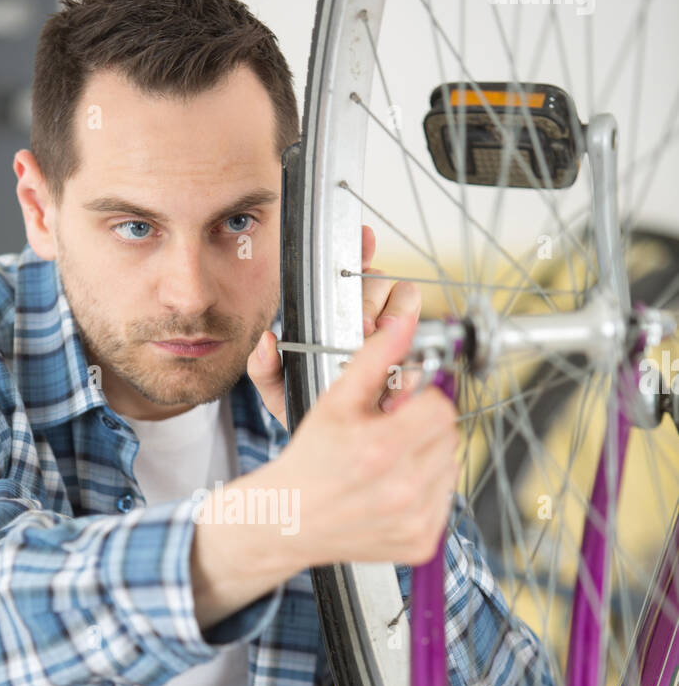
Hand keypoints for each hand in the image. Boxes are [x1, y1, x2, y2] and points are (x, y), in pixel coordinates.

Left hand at [247, 225, 422, 428]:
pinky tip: (392, 378)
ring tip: (378, 343)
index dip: (359, 248)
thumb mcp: (278, 390)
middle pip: (380, 281)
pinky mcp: (411, 358)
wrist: (331, 445)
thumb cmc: (305, 406)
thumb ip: (264, 368)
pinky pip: (421, 345)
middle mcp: (366, 313)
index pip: (349, 268)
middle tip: (362, 327)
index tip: (363, 241)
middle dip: (370, 300)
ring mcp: (392, 334)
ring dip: (397, 318)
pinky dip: (410, 358)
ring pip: (407, 301)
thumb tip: (266, 341)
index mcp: (332, 311)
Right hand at [271, 298, 460, 567]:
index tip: (401, 408)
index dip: (422, 402)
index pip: (442, 410)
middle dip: (424, 429)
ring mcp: (415, 520)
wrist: (289, 519)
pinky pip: (445, 500)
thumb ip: (373, 359)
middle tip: (390, 435)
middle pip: (449, 437)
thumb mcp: (334, 402)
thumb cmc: (309, 462)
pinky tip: (393, 488)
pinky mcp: (421, 543)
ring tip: (389, 463)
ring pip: (450, 468)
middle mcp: (403, 489)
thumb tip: (404, 323)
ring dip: (428, 459)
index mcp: (382, 449)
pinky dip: (426, 490)